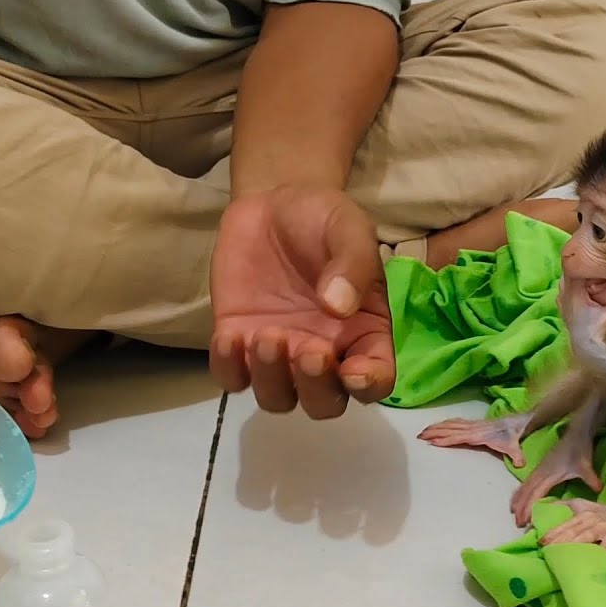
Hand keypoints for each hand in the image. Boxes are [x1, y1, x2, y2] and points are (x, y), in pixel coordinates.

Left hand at [209, 184, 394, 418]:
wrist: (271, 203)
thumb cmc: (322, 218)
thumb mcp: (348, 227)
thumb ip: (352, 263)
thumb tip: (339, 308)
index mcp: (364, 333)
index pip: (376, 378)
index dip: (368, 385)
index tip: (354, 371)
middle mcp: (326, 354)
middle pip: (324, 403)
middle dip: (316, 388)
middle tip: (309, 351)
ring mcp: (281, 354)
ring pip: (278, 398)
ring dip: (273, 379)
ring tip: (266, 335)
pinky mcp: (238, 343)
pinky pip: (232, 377)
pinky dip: (230, 368)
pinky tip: (230, 337)